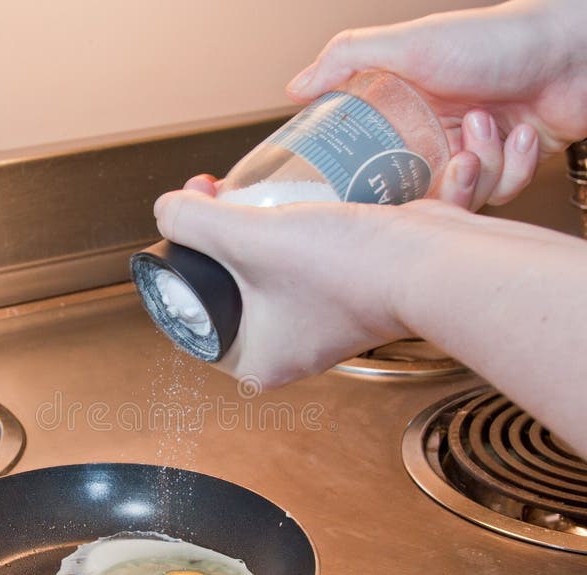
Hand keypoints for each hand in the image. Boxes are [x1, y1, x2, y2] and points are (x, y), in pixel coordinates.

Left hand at [155, 180, 586, 456]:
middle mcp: (285, 354)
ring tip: (240, 187)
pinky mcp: (346, 300)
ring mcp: (318, 330)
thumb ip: (193, 222)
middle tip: (210, 192)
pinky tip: (284, 197)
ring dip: (250, 229)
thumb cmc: (345, 267)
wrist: (434, 263)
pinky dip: (288, 235)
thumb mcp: (249, 237)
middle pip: (226, 287)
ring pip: (262, 273)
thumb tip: (165, 209)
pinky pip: (298, 266)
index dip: (181, 255)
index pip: (192, 308)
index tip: (187, 210)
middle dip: (214, 235)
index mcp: (254, 362)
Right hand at [286, 0, 586, 209]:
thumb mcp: (410, 45)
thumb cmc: (497, 40)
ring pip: (460, 198)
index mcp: (405, 117)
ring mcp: (471, 154)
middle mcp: (435, 139)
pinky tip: (521, 132)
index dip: (370, 186)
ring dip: (483, 164)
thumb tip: (296, 88)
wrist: (574, 48)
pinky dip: (512, 165)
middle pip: (417, 194)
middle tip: (454, 159)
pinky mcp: (506, 167)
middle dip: (440, 185)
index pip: (372, 166)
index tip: (371, 194)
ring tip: (491, 124)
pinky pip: (499, 193)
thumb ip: (347, 59)